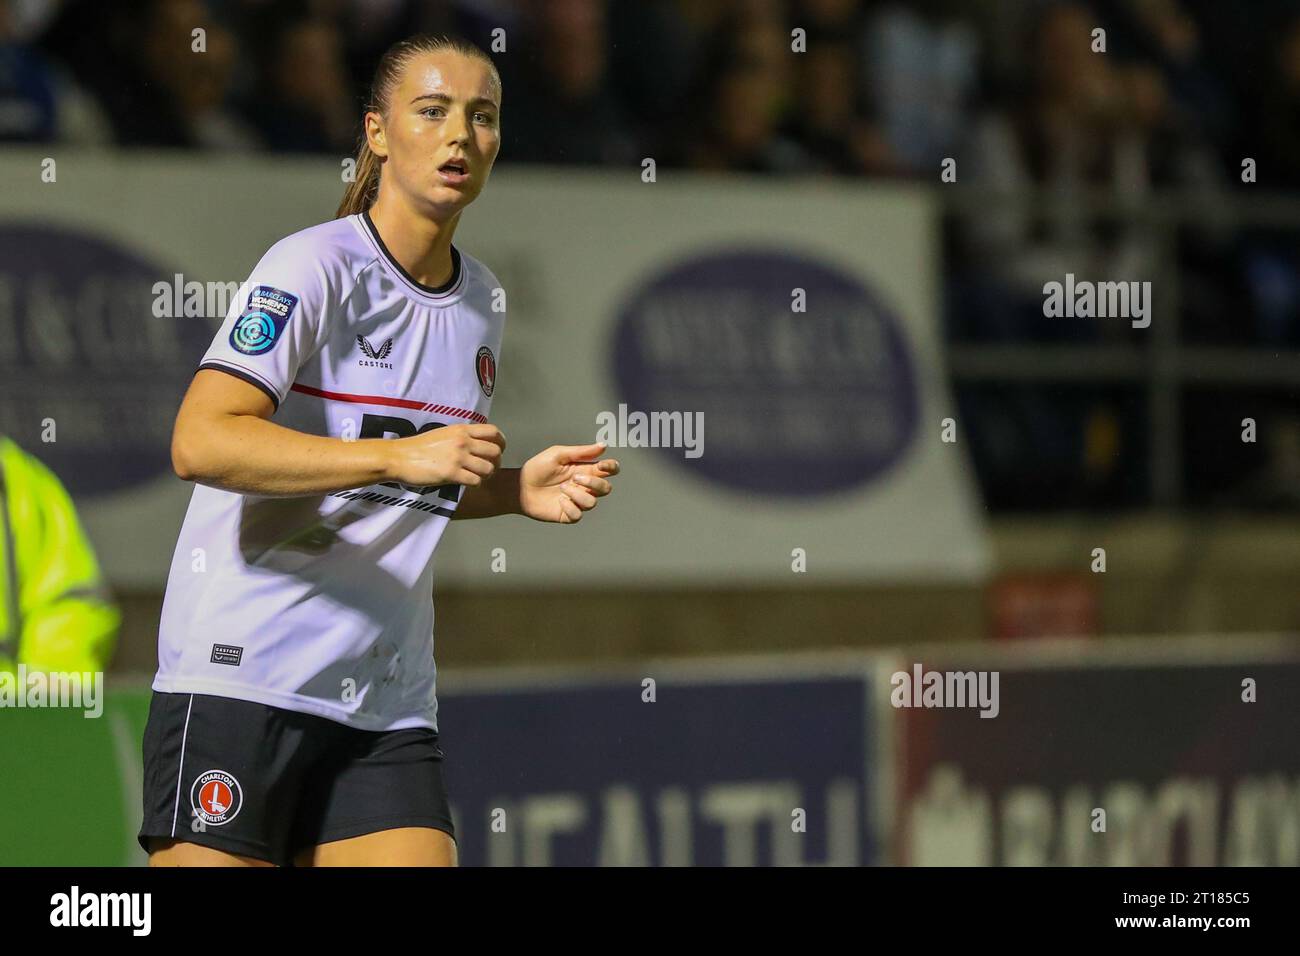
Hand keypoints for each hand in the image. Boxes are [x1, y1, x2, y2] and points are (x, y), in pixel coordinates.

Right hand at [386, 423, 504, 487]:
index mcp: (461, 430)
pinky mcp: (452, 473)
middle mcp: (463, 441)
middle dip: (496, 462)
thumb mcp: (443, 433)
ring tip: (478, 477)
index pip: (493, 431)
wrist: (399, 457)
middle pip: (495, 451)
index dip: (501, 442)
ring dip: (487, 475)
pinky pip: (476, 481)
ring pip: (488, 468)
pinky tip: (468, 483)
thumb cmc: (419, 447)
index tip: (497, 451)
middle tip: (488, 468)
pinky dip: (475, 484)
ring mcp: (458, 457)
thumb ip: (461, 436)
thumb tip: (477, 444)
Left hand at [519, 442, 620, 522]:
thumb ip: (581, 452)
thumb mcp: (558, 454)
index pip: (609, 470)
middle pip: (606, 488)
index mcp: (585, 469)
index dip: (612, 468)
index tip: (602, 465)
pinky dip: (569, 507)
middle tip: (576, 477)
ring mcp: (576, 501)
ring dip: (578, 494)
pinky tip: (559, 500)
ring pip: (592, 502)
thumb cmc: (537, 468)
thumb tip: (603, 445)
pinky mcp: (567, 514)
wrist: (519, 486)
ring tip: (562, 488)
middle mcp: (583, 486)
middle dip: (594, 483)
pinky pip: (578, 515)